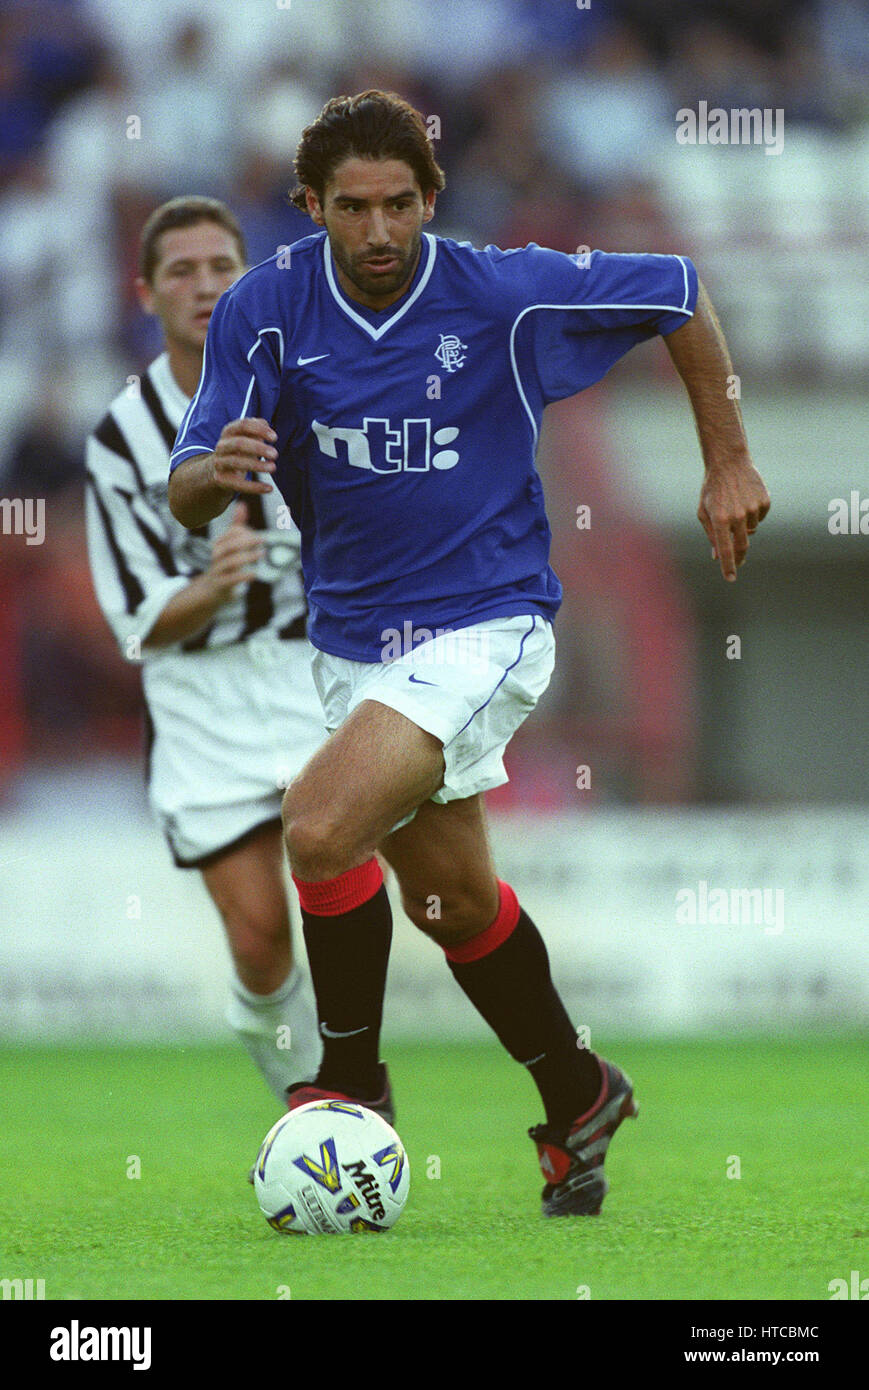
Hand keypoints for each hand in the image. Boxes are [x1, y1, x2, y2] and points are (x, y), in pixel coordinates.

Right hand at [203, 501, 264, 601]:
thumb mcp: (230, 545)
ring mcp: (218, 571)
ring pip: (229, 562)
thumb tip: (242, 504)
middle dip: (244, 541)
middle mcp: (216, 557)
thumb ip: (237, 527)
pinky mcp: (222, 586)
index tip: (255, 532)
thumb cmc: (225, 564)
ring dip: (246, 557)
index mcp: (219, 545)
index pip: (228, 535)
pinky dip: (242, 575)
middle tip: (262, 538)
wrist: (212, 590)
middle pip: (228, 546)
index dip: (241, 531)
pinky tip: (255, 573)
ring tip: (262, 553)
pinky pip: (230, 580)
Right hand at [208, 417, 276, 496]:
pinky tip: (268, 488)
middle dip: (258, 448)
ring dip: (257, 465)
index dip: (259, 430)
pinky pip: (237, 484)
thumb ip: (257, 429)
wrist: (220, 469)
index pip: (243, 425)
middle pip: (238, 444)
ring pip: (236, 462)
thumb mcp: (248, 437)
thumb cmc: (240, 450)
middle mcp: (222, 445)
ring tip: (273, 467)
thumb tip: (265, 425)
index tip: (274, 438)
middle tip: (275, 454)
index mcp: (229, 431)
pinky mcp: (220, 479)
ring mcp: (219, 462)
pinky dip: (254, 487)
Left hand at [697, 456, 770, 581]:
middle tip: (738, 563)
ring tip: (735, 508)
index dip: (728, 566)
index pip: (725, 550)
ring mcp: (752, 508)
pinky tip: (745, 500)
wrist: (729, 462)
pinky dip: (754, 515)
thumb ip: (711, 535)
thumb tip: (717, 556)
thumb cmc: (712, 489)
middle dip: (739, 557)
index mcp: (719, 519)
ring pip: (751, 530)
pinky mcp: (764, 501)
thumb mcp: (704, 512)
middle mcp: (737, 515)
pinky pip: (760, 517)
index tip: (730, 578)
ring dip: (744, 527)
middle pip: (742, 546)